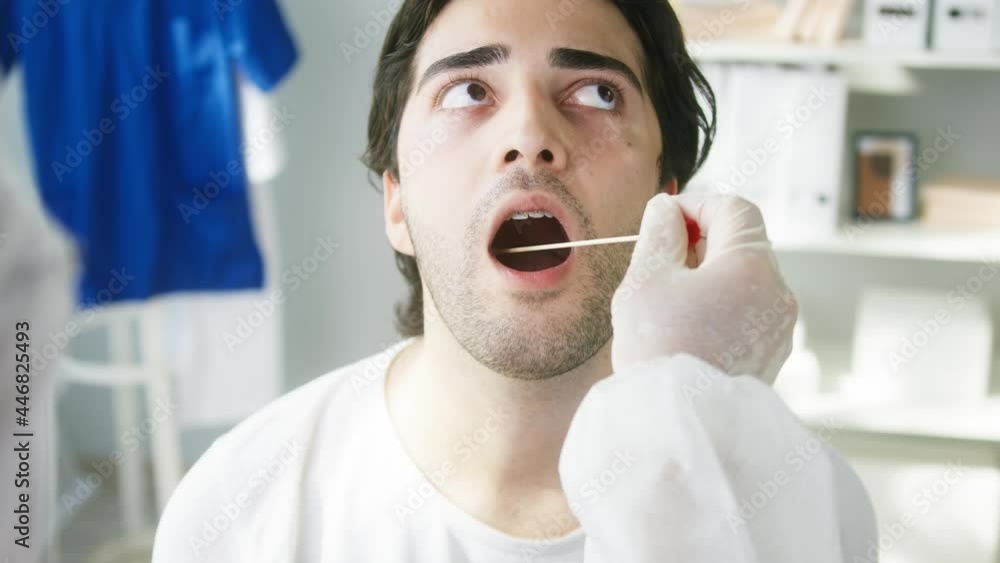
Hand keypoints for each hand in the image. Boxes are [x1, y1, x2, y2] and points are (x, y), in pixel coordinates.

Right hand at [610, 193, 797, 383]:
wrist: (677, 420)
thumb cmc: (660, 348)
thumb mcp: (648, 277)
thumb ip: (659, 232)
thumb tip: (666, 209)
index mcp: (753, 264)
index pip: (734, 207)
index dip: (695, 205)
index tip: (663, 220)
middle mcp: (778, 292)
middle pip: (742, 243)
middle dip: (701, 242)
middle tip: (660, 260)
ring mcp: (780, 327)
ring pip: (745, 280)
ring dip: (710, 276)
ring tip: (670, 300)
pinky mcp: (772, 354)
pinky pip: (748, 313)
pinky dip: (721, 307)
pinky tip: (687, 328)